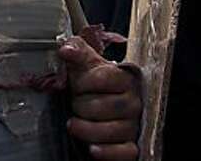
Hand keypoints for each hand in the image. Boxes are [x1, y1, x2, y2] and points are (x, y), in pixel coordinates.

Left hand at [60, 35, 141, 160]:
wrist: (102, 107)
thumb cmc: (95, 85)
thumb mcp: (87, 66)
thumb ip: (78, 53)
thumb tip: (65, 50)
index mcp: (126, 77)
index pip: (106, 77)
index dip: (84, 82)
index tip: (76, 84)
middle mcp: (134, 101)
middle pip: (107, 106)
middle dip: (82, 106)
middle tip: (75, 104)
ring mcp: (135, 125)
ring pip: (112, 131)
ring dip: (87, 130)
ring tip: (73, 124)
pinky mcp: (132, 147)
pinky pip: (123, 153)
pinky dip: (107, 152)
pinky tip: (92, 149)